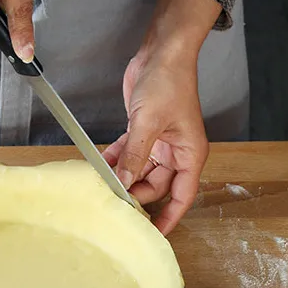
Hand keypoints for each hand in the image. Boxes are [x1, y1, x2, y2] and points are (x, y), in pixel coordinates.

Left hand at [103, 0, 221, 234]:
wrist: (162, 52)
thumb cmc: (169, 82)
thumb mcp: (149, 123)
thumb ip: (135, 156)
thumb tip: (123, 184)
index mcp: (190, 154)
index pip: (182, 196)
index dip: (169, 217)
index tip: (154, 234)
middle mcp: (177, 152)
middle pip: (156, 186)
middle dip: (135, 195)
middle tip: (113, 206)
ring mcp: (159, 143)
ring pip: (139, 172)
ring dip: (121, 177)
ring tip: (101, 187)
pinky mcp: (143, 132)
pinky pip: (128, 154)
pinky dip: (114, 159)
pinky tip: (98, 165)